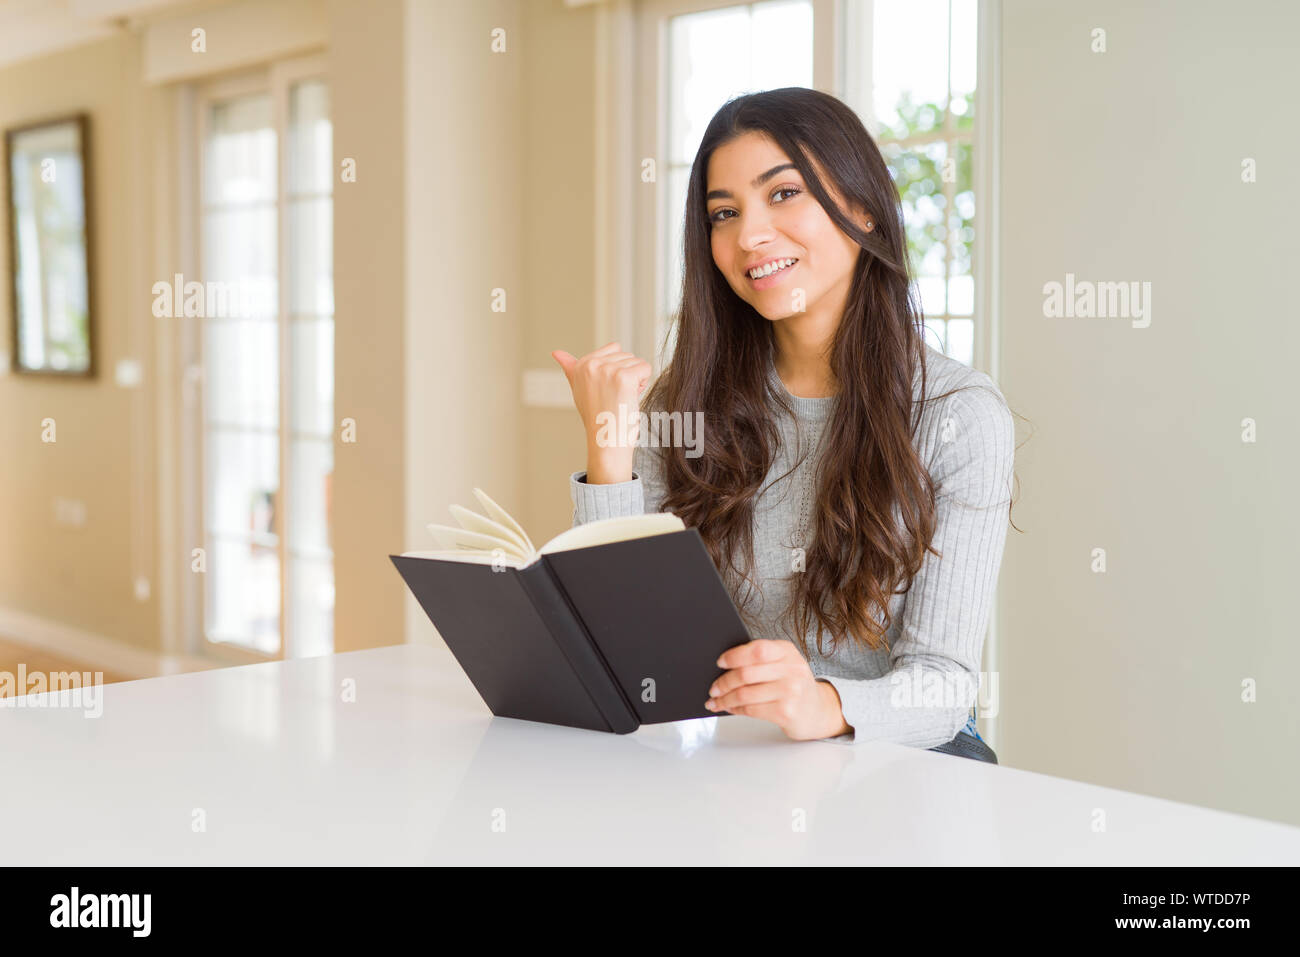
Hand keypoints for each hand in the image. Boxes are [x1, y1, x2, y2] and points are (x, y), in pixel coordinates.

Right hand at [551, 342, 652, 483]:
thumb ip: (570, 368)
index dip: (617, 369)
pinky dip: (643, 383)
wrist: (606, 441)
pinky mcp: (624, 377)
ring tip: (621, 398)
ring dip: (635, 380)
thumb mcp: (579, 389)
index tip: (607, 389)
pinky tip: (630, 397)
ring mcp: (608, 370)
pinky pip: (645, 368)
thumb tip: (556, 352)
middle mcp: (591, 365)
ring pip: (636, 362)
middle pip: (626, 355)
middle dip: (626, 374)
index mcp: (581, 365)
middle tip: (614, 397)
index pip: (614, 348)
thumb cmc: (597, 418)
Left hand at [705, 638, 851, 740]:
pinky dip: (735, 709)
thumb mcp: (784, 664)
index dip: (735, 656)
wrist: (817, 711)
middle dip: (723, 682)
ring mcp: (790, 691)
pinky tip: (730, 708)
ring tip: (715, 701)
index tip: (719, 662)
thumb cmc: (793, 685)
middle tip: (713, 688)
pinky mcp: (786, 712)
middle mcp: (792, 669)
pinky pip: (751, 709)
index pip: (757, 649)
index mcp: (787, 651)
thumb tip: (724, 665)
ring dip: (725, 699)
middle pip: (746, 673)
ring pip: (745, 694)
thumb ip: (762, 661)